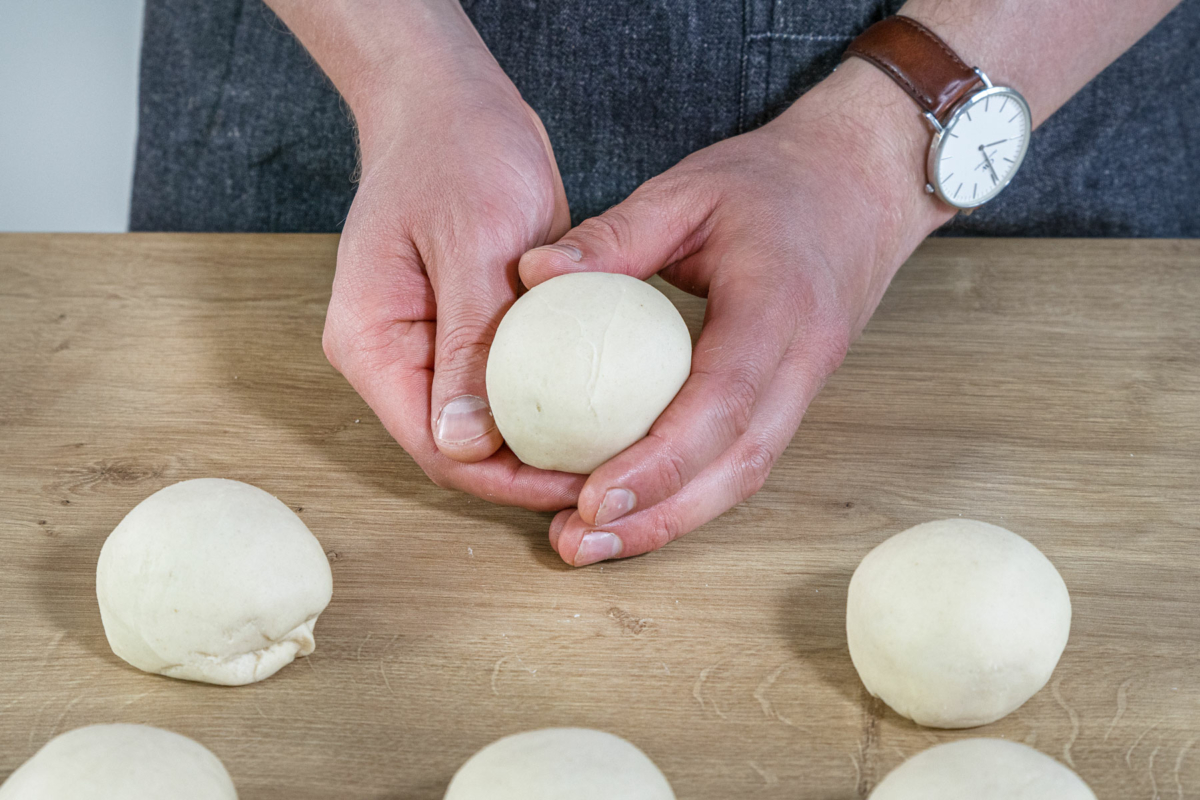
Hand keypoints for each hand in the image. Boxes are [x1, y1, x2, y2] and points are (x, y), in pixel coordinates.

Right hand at [320, 7, 583, 508]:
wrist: (453, 101)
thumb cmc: (457, 152)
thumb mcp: (473, 242)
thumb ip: (467, 343)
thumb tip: (465, 444)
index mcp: (371, 342)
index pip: (436, 447)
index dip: (506, 480)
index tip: (578, 482)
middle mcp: (391, 356)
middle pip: (457, 449)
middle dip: (528, 472)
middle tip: (605, 475)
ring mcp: (426, 346)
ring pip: (482, 427)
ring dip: (539, 443)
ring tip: (609, 451)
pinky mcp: (462, 331)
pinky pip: (502, 387)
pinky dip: (545, 402)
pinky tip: (595, 407)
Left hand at [519, 59, 952, 564]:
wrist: (864, 184)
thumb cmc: (774, 182)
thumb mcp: (689, 189)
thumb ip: (615, 234)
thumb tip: (532, 274)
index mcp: (778, 306)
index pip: (723, 401)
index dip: (660, 462)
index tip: (593, 499)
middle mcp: (803, 360)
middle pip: (740, 465)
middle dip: (660, 518)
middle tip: (579, 543)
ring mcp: (807, 384)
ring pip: (746, 476)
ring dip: (673, 521)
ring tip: (594, 545)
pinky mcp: (794, 395)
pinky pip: (746, 459)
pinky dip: (691, 495)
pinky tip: (637, 508)